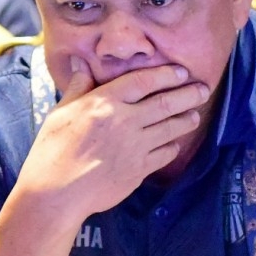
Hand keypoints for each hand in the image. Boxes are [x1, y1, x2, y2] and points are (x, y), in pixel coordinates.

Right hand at [13, 59, 208, 226]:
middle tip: (203, 89)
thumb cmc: (52, 151)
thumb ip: (78, 88)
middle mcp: (125, 121)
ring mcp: (136, 146)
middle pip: (166, 103)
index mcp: (104, 103)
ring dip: (186, 119)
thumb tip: (82, 63)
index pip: (143, 81)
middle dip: (189, 94)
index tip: (181, 71)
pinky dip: (173, 146)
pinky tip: (174, 143)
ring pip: (171, 128)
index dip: (165, 74)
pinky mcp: (140, 169)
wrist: (56, 193)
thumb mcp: (60, 113)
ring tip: (194, 115)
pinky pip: (165, 153)